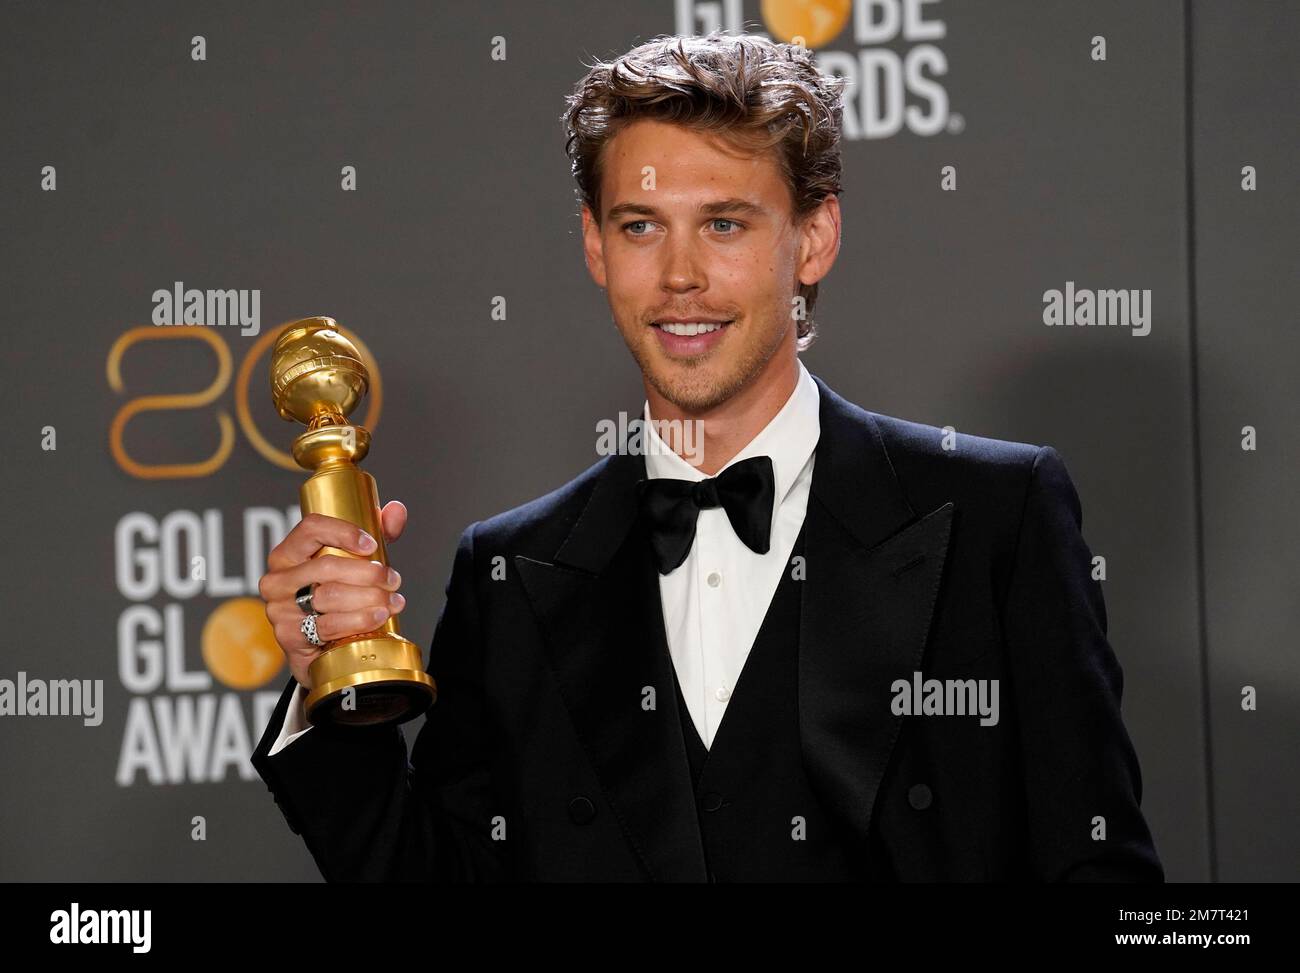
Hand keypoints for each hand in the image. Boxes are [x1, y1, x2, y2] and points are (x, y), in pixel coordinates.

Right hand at [258, 501, 408, 688]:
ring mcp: (280, 608)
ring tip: (393, 601)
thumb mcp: (355, 562)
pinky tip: (378, 617)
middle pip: (327, 566)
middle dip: (368, 572)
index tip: (373, 544)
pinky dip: (359, 620)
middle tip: (393, 579)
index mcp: (288, 553)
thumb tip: (397, 510)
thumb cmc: (336, 597)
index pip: (311, 528)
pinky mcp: (289, 636)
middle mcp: (278, 578)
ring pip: (330, 596)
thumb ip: (377, 533)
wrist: (319, 650)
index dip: (344, 531)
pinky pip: (328, 626)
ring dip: (370, 598)